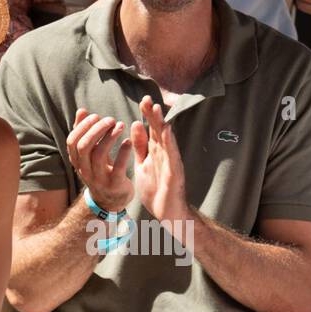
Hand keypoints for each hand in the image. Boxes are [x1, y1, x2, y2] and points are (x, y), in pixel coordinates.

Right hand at [66, 107, 133, 212]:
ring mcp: (99, 179)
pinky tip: (128, 142)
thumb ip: (86, 132)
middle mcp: (85, 171)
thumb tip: (81, 110)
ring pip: (99, 155)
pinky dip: (123, 152)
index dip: (83, 126)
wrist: (111, 201)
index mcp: (77, 162)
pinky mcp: (114, 185)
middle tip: (111, 119)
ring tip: (120, 125)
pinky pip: (118, 168)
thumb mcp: (91, 153)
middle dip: (97, 129)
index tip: (96, 116)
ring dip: (110, 137)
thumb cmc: (101, 171)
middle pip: (84, 146)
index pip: (72, 141)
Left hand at [129, 96, 189, 225]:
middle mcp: (164, 154)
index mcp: (155, 152)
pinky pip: (171, 155)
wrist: (166, 213)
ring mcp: (170, 162)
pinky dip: (169, 142)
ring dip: (161, 124)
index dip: (147, 115)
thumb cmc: (156, 190)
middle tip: (147, 98)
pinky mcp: (174, 173)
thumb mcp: (143, 164)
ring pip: (165, 140)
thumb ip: (140, 147)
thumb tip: (136, 125)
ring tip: (157, 109)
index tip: (142, 100)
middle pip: (158, 130)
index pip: (151, 130)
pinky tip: (167, 131)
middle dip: (153, 114)